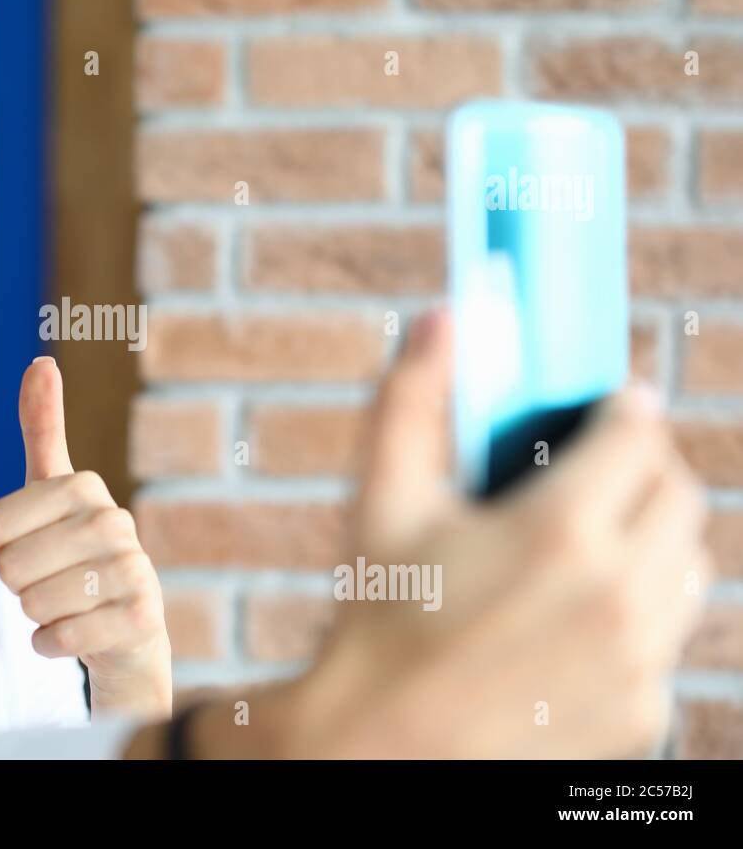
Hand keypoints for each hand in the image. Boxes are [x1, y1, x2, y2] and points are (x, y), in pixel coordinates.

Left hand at [0, 357, 171, 718]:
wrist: (128, 626)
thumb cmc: (76, 552)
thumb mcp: (54, 489)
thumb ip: (43, 428)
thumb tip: (42, 361)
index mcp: (84, 487)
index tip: (28, 545)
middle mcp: (115, 522)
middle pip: (11, 566)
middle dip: (18, 585)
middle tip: (49, 581)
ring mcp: (135, 570)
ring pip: (35, 603)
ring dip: (38, 615)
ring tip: (67, 604)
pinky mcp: (142, 618)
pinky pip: (60, 637)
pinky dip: (52, 643)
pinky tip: (75, 633)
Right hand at [129, 309, 712, 757]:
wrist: (379, 746)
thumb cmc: (376, 618)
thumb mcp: (382, 502)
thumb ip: (413, 399)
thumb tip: (441, 317)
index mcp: (560, 531)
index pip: (639, 435)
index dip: (626, 408)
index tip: (614, 403)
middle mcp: (619, 595)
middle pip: (681, 497)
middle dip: (650, 469)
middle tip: (606, 468)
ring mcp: (639, 661)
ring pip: (688, 568)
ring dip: (654, 537)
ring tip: (596, 539)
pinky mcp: (644, 712)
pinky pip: (666, 637)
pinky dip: (639, 611)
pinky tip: (578, 614)